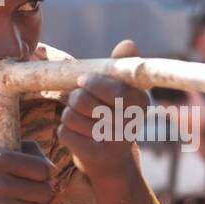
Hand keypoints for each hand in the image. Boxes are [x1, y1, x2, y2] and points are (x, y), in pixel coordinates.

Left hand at [58, 39, 150, 183]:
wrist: (112, 159)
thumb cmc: (113, 114)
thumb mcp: (121, 90)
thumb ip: (121, 66)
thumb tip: (128, 43)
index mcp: (140, 102)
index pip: (114, 88)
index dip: (93, 82)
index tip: (82, 81)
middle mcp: (130, 123)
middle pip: (83, 100)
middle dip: (75, 98)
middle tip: (79, 101)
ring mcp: (111, 142)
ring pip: (69, 116)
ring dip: (69, 114)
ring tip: (81, 119)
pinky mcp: (92, 155)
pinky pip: (64, 132)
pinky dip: (65, 131)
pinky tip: (78, 135)